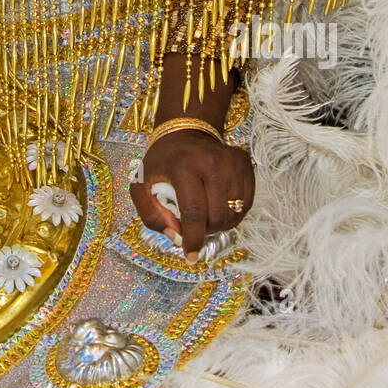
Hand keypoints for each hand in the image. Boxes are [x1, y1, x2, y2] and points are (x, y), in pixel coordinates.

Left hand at [130, 130, 254, 261]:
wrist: (185, 131)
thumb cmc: (162, 162)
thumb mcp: (142, 184)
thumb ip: (150, 214)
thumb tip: (175, 235)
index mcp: (183, 166)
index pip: (194, 212)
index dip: (193, 238)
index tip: (191, 256)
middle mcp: (211, 162)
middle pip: (217, 216)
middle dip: (206, 231)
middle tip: (195, 226)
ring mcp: (231, 162)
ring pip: (234, 213)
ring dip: (220, 223)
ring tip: (206, 213)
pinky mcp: (244, 163)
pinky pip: (246, 203)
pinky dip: (233, 212)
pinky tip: (219, 204)